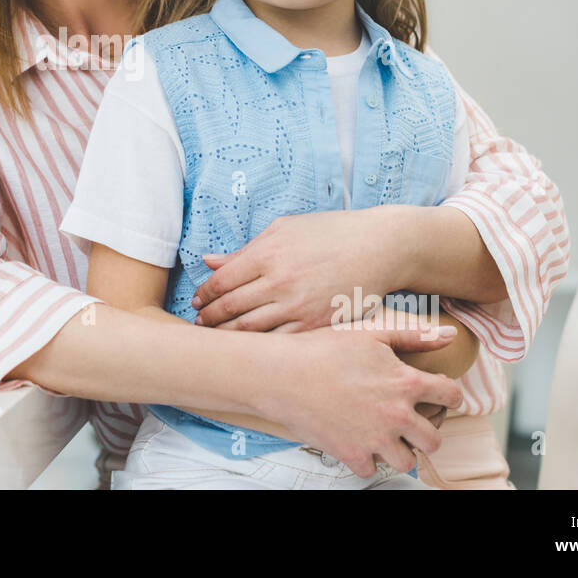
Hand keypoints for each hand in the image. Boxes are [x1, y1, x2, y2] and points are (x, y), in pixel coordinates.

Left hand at [192, 210, 403, 331]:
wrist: (380, 246)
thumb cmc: (330, 232)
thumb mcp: (284, 229)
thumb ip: (245, 250)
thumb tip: (209, 260)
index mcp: (267, 253)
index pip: (221, 281)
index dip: (204, 294)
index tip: (197, 301)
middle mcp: (279, 281)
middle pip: (230, 308)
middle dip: (209, 318)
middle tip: (200, 324)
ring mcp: (298, 306)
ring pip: (250, 330)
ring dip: (228, 336)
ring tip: (217, 339)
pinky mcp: (316, 324)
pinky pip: (279, 342)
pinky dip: (259, 347)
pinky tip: (251, 348)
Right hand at [251, 321, 462, 477]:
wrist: (281, 374)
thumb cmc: (322, 350)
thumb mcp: (370, 334)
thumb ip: (414, 336)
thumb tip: (451, 334)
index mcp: (405, 382)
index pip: (450, 396)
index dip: (449, 395)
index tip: (439, 396)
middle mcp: (396, 414)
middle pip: (433, 439)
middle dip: (426, 431)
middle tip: (411, 422)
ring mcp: (375, 439)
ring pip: (407, 461)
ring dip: (399, 450)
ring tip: (385, 436)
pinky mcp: (352, 455)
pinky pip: (372, 470)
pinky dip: (367, 460)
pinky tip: (358, 442)